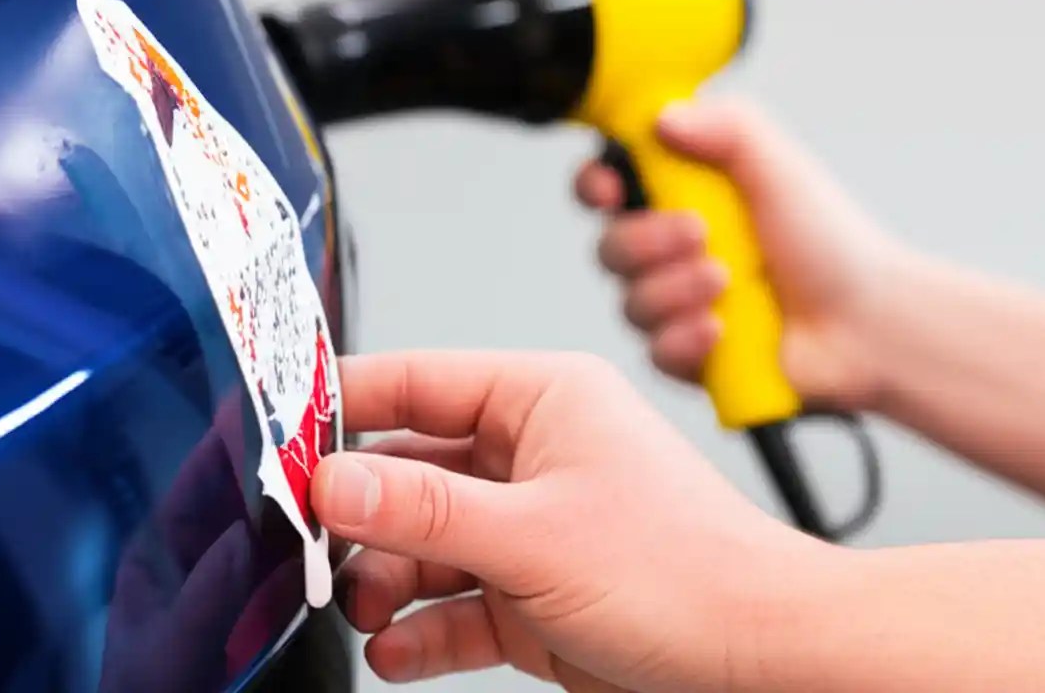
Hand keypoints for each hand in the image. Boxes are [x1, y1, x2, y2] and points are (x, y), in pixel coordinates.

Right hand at [311, 351, 832, 691]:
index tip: (284, 440)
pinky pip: (453, 604)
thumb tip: (335, 482)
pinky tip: (398, 651)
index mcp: (540, 401)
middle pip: (409, 470)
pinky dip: (420, 630)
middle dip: (362, 515)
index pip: (417, 383)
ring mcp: (529, 527)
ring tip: (363, 609)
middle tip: (314, 546)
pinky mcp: (531, 592)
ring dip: (385, 580)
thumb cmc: (687, 571)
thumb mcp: (535, 534)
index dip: (345, 407)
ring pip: (424, 543)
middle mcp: (530, 456)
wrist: (760, 660)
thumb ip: (425, 509)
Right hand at [576, 98, 908, 410]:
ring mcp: (676, 304)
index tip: (610, 190)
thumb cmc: (830, 243)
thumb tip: (663, 117)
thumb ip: (727, 128)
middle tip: (700, 233)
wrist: (868, 324)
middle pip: (610, 247)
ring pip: (629, 302)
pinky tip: (721, 330)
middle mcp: (671, 250)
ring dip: (674, 290)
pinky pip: (654, 351)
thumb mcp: (780, 167)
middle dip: (645, 242)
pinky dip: (685, 339)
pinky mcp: (686, 354)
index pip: (608, 184)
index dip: (595, 185)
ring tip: (726, 283)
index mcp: (683, 194)